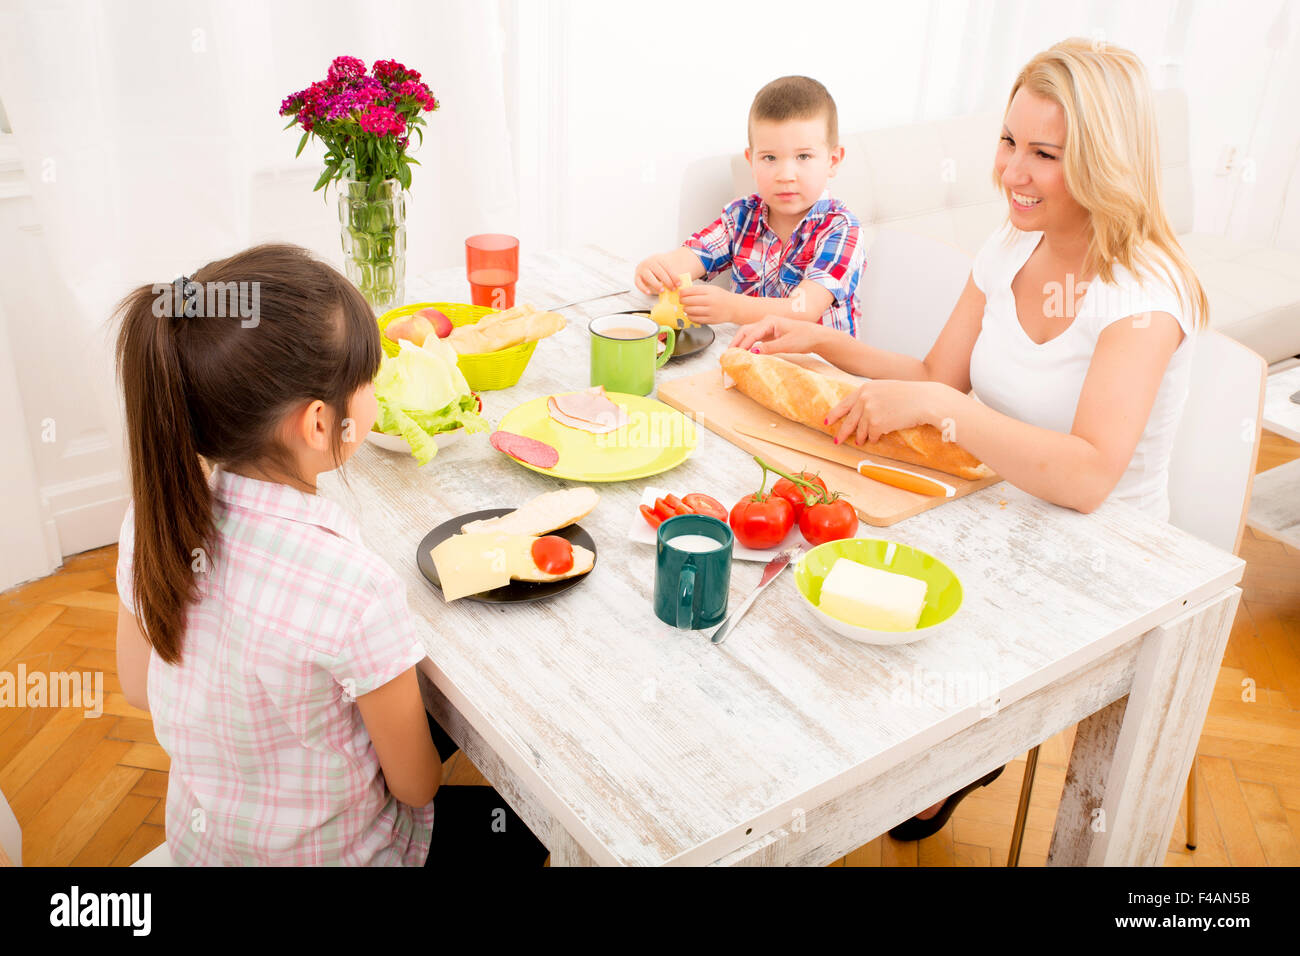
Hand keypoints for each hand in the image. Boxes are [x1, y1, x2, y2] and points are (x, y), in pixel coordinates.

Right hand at [634, 254, 679, 294]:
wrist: (648, 264)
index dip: (674, 276)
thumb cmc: (659, 268)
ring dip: (656, 285)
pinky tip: (649, 293)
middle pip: (659, 272)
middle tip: (672, 289)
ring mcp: (642, 269)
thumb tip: (679, 283)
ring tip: (662, 290)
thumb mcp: (665, 268)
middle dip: (667, 282)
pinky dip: (643, 288)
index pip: (667, 268)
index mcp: (658, 259)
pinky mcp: (637, 276)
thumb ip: (671, 275)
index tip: (679, 284)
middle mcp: (649, 262)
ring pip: (649, 277)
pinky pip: (638, 283)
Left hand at [676, 283, 739, 324]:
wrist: (734, 307)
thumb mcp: (712, 289)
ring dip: (685, 309)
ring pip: (691, 311)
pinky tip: (691, 314)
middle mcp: (710, 301)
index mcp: (709, 291)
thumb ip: (699, 290)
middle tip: (681, 301)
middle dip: (682, 301)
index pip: (691, 291)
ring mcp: (710, 312)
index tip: (680, 294)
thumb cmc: (721, 297)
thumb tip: (684, 291)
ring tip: (686, 308)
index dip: (682, 293)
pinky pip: (695, 319)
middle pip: (689, 301)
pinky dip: (690, 317)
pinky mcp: (710, 320)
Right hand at [728, 315, 823, 354]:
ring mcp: (767, 328)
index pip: (750, 334)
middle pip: (745, 331)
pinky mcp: (769, 334)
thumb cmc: (804, 337)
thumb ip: (769, 348)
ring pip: (748, 334)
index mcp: (770, 321)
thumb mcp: (787, 344)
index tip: (734, 355)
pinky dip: (747, 345)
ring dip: (740, 343)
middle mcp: (767, 322)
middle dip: (735, 342)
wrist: (816, 336)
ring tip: (732, 354)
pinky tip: (744, 353)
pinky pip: (754, 339)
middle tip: (727, 354)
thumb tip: (753, 352)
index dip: (741, 345)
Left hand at [825, 380, 950, 445]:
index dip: (835, 414)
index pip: (844, 403)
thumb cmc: (910, 395)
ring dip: (861, 437)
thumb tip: (860, 412)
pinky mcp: (876, 424)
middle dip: (842, 432)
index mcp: (865, 388)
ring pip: (860, 430)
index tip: (827, 421)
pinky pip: (872, 436)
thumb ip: (871, 397)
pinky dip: (874, 438)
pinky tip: (876, 438)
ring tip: (861, 441)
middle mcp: (864, 398)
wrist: (925, 400)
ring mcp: (869, 411)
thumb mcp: (886, 389)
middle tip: (837, 441)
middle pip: (848, 420)